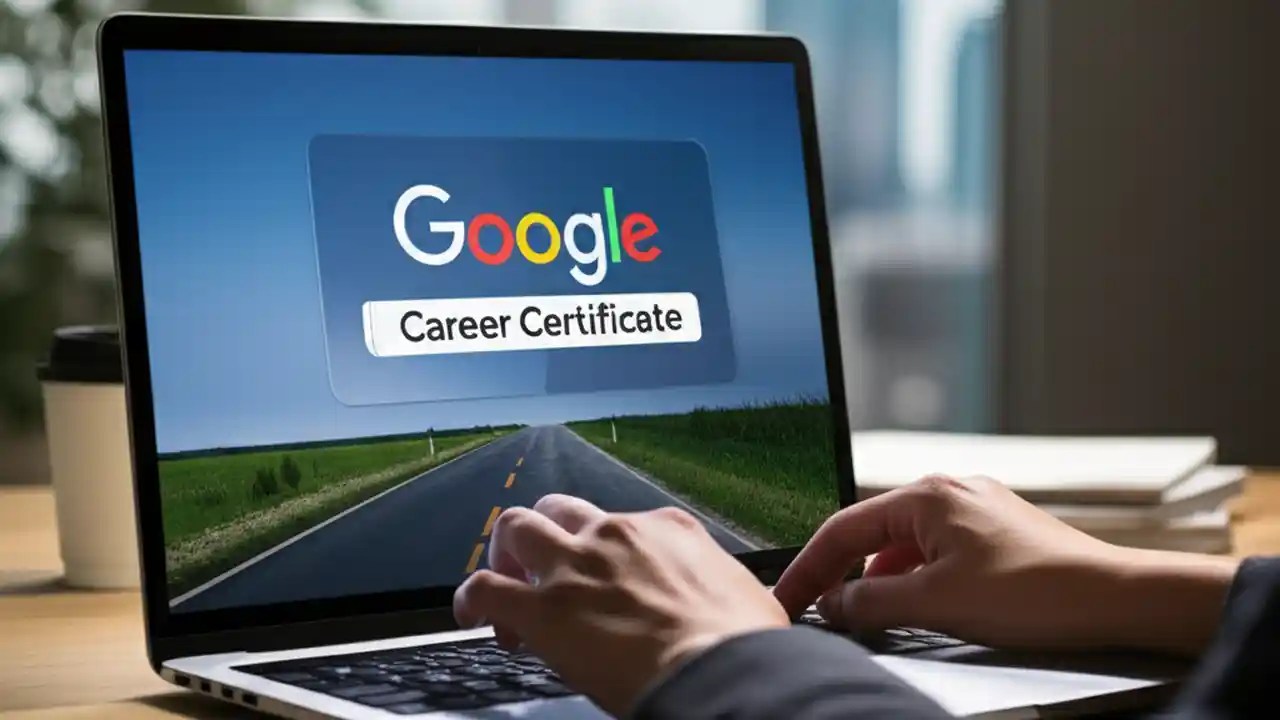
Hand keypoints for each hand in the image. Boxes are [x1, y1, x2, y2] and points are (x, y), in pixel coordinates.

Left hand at [453, 495, 787, 715]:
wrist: (722, 671)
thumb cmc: (740, 645)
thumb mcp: (745, 598)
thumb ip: (719, 591)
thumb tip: (734, 608)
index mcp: (668, 530)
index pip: (624, 523)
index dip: (604, 553)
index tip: (603, 584)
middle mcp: (617, 534)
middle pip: (560, 508)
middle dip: (546, 535)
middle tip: (544, 573)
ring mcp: (577, 566)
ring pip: (517, 526)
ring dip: (505, 552)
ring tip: (507, 583)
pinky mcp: (544, 609)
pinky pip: (485, 587)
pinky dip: (471, 596)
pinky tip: (471, 613)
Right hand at [774, 475, 1239, 655]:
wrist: (1114, 598)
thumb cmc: (1037, 590)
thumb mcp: (937, 602)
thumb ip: (873, 602)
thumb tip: (833, 604)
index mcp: (928, 495)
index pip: (844, 528)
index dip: (809, 568)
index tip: (789, 598)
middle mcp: (949, 492)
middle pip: (872, 533)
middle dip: (843, 574)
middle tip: (820, 611)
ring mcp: (975, 510)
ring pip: (904, 545)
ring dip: (882, 581)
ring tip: (871, 617)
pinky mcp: (995, 533)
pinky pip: (935, 553)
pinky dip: (915, 580)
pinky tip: (920, 607)